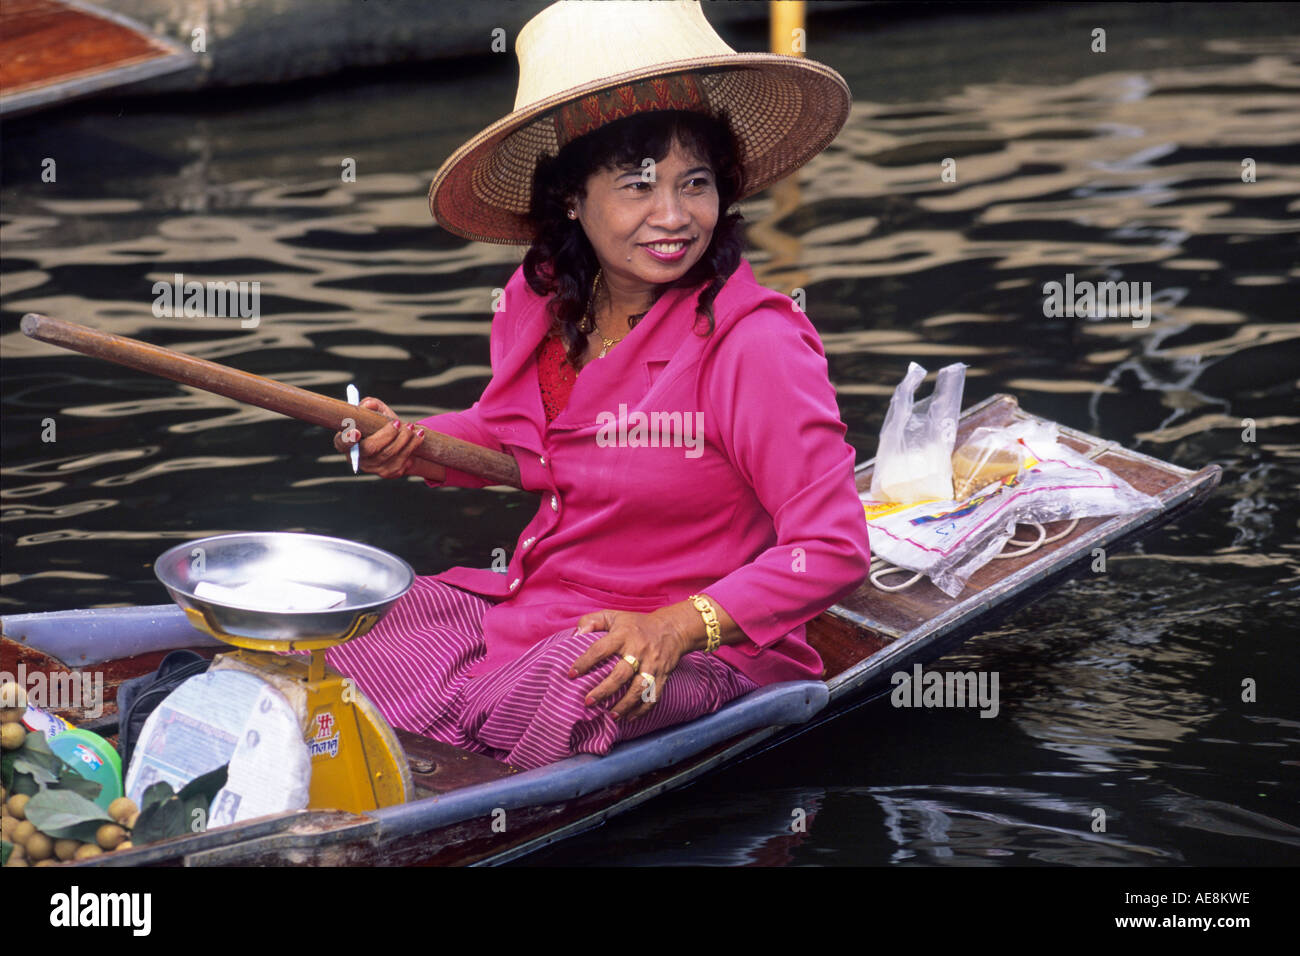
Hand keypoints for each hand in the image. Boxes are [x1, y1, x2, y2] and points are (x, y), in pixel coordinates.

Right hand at [333, 397, 425, 478]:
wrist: (400, 442)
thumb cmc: (382, 425)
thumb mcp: (376, 412)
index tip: (356, 432)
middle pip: (370, 448)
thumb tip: (367, 404)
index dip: (347, 439)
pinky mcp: (389, 472)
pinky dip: (412, 446)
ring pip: (388, 454)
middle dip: (386, 434)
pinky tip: (418, 436)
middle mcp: (358, 458)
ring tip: (411, 427)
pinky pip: (401, 460)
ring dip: (403, 438)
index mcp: (347, 442)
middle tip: (398, 423)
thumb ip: (371, 404)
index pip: (342, 443)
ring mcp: (373, 468)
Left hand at [567, 608, 689, 721]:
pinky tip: (629, 718)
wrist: (672, 628)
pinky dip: (642, 709)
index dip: (585, 662)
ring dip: (625, 705)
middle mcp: (638, 650)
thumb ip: (592, 622)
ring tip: (611, 716)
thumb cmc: (636, 624)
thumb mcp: (614, 616)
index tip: (571, 674)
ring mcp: (652, 664)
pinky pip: (654, 695)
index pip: (601, 649)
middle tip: (588, 702)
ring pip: (639, 688)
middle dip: (604, 690)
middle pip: (621, 674)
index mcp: (623, 635)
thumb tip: (575, 635)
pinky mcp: (663, 675)